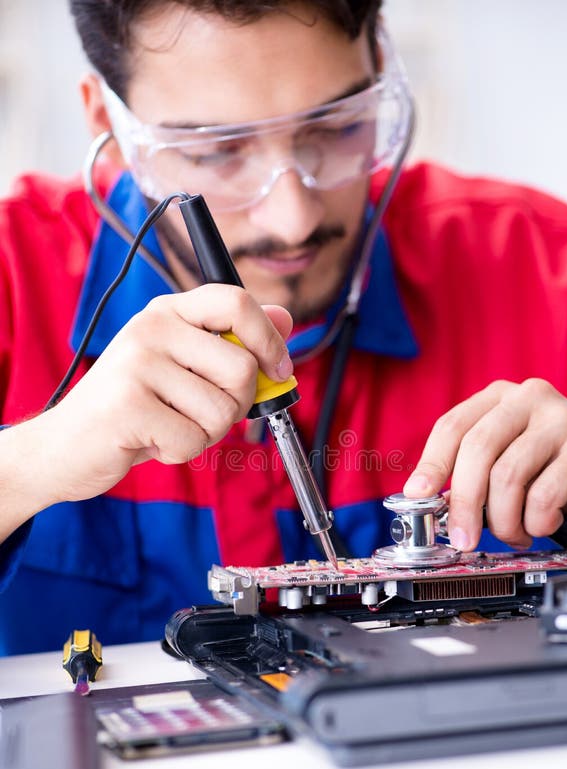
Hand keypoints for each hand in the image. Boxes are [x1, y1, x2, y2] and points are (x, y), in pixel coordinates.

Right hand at [24, 284, 292, 507]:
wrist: (64, 445)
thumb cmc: (134, 408)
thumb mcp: (184, 367)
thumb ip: (232, 342)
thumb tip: (286, 318)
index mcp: (168, 312)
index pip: (236, 302)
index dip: (270, 338)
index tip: (280, 369)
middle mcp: (151, 328)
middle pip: (242, 368)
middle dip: (236, 405)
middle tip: (199, 413)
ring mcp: (137, 364)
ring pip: (222, 411)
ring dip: (205, 433)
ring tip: (168, 425)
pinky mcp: (128, 405)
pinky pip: (193, 440)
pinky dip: (180, 452)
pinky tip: (150, 440)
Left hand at [403, 379, 566, 550]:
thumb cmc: (557, 467)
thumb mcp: (511, 462)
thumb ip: (475, 474)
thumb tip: (436, 503)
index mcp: (500, 398)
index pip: (452, 426)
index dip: (431, 463)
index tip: (417, 495)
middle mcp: (528, 398)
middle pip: (476, 449)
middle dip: (464, 502)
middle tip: (463, 538)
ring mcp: (560, 419)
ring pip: (508, 476)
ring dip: (504, 520)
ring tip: (516, 533)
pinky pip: (543, 496)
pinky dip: (537, 522)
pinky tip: (545, 523)